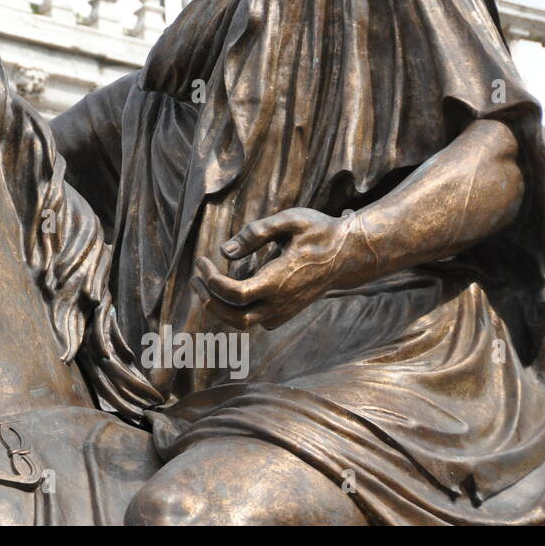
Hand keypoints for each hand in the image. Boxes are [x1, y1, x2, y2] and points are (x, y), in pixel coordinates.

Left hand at [190, 208, 373, 330]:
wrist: (349, 254)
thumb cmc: (319, 232)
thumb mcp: (291, 220)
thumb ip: (257, 232)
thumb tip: (225, 252)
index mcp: (280, 280)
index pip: (236, 294)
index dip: (212, 281)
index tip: (203, 261)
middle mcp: (281, 302)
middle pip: (235, 318)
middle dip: (209, 301)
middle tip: (195, 278)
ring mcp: (285, 311)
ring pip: (243, 324)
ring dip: (218, 309)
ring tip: (202, 284)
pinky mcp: (286, 312)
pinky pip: (254, 321)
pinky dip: (234, 311)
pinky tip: (225, 289)